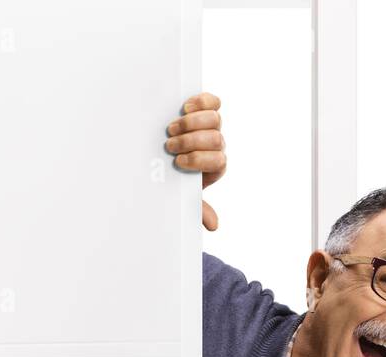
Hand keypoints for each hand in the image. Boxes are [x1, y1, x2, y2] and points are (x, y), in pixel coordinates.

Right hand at [165, 92, 225, 230]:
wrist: (167, 159)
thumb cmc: (175, 177)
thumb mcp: (185, 195)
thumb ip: (198, 208)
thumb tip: (213, 225)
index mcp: (215, 166)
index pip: (218, 162)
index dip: (199, 161)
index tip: (178, 163)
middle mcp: (217, 146)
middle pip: (216, 139)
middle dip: (191, 142)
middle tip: (170, 145)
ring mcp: (213, 127)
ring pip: (215, 120)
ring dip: (192, 123)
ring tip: (172, 128)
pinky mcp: (207, 109)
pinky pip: (213, 102)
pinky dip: (201, 101)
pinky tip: (185, 106)